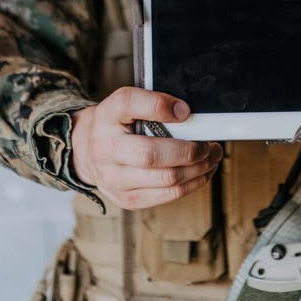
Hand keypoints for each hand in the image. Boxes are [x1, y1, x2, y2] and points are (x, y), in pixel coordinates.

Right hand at [71, 86, 221, 209]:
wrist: (88, 151)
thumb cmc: (116, 124)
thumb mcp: (126, 103)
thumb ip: (152, 101)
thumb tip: (184, 112)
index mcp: (107, 116)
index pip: (129, 103)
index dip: (160, 106)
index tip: (184, 110)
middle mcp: (106, 150)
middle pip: (153, 155)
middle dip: (190, 150)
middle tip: (209, 144)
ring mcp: (115, 179)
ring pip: (167, 179)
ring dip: (198, 169)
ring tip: (211, 157)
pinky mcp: (128, 199)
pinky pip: (168, 195)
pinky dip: (192, 184)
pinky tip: (202, 173)